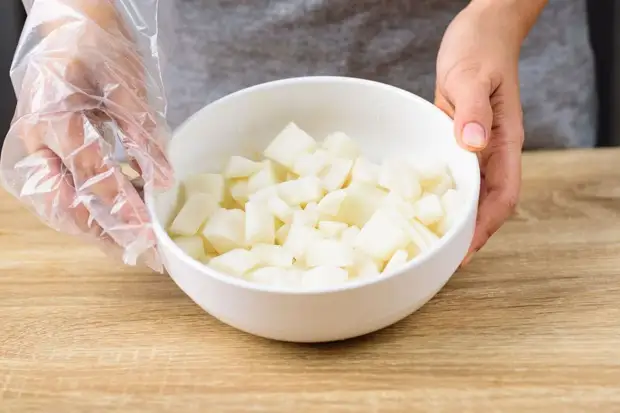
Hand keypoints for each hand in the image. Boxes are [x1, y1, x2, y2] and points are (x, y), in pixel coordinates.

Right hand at [1, 0, 171, 268]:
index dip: (123, 208)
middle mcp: (34, 144)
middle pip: (68, 208)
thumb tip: (163, 181)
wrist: (68, 35)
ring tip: (141, 248)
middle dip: (111, 236)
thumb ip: (143, 134)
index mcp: (53, 118)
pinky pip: (65, 200)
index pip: (91, 176)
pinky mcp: (40, 163)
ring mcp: (31, 156)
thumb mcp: (126, 87)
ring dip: (103, 233)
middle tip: (148, 256)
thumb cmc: (96, 52)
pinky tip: (127, 222)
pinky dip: (96, 215)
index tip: (150, 233)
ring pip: (63, 212)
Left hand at [434, 1, 524, 264]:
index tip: (463, 254)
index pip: (502, 196)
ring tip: (431, 244)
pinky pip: (452, 175)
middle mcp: (491, 151)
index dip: (485, 229)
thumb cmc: (479, 48)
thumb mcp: (472, 77)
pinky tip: (421, 206)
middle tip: (440, 261)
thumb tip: (473, 147)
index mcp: (503, 142)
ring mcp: (474, 147)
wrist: (481, 30)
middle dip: (469, 235)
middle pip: (488, 205)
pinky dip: (442, 195)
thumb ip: (474, 112)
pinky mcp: (456, 139)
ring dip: (455, 219)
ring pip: (470, 194)